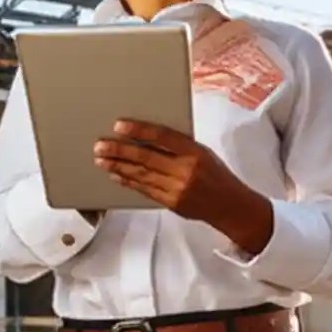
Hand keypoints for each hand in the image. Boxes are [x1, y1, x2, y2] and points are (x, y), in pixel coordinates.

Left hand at [92, 119, 272, 254]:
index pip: (162, 137)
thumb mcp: (203, 152)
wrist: (230, 206)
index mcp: (195, 152)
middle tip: (101, 145)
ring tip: (101, 160)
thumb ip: (178, 145)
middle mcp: (185, 170)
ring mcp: (177, 189)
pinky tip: (116, 175)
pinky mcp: (171, 203)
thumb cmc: (216, 174)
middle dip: (119, 151)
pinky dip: (128, 182)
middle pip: (146, 158)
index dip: (139, 130)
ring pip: (141, 175)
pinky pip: (144, 190)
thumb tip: (147, 135)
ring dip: (118, 167)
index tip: (120, 126)